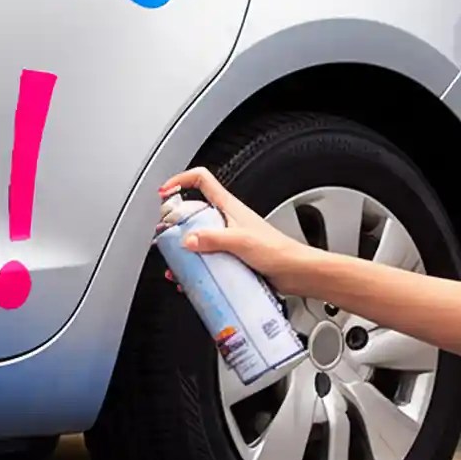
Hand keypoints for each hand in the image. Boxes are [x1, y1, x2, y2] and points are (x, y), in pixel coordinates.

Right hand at [158, 167, 317, 294]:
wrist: (295, 273)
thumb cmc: (278, 251)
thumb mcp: (242, 241)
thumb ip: (214, 239)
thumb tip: (188, 239)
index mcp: (228, 206)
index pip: (201, 180)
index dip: (181, 180)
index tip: (165, 192)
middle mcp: (225, 220)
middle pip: (192, 213)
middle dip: (175, 224)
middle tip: (167, 237)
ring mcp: (226, 239)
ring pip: (196, 239)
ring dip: (183, 251)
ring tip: (176, 264)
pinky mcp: (229, 258)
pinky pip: (205, 259)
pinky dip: (194, 268)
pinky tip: (190, 279)